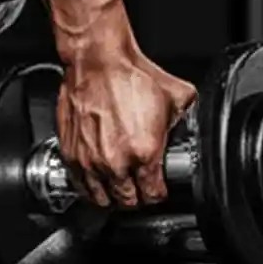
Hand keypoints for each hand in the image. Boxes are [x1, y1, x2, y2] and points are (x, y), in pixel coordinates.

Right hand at [56, 48, 196, 208]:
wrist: (99, 61)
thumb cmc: (131, 75)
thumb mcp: (177, 96)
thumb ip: (186, 119)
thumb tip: (191, 127)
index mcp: (144, 153)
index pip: (153, 195)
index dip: (158, 194)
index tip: (158, 189)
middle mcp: (116, 163)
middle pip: (127, 202)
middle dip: (136, 198)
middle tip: (139, 189)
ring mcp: (90, 161)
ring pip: (101, 199)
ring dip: (112, 197)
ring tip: (119, 189)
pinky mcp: (71, 154)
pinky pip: (79, 185)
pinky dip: (89, 187)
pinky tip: (97, 182)